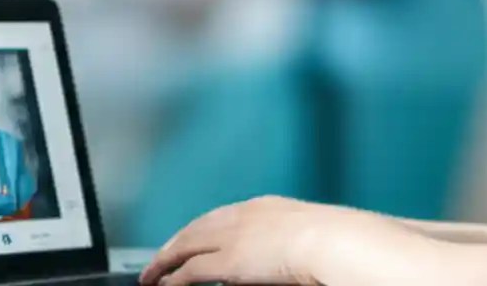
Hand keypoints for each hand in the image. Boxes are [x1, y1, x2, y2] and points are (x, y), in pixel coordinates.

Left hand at [139, 196, 330, 284]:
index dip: (200, 228)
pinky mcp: (228, 262)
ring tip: (151, 275)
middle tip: (159, 257)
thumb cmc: (335, 243)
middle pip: (196, 228)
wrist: (334, 242)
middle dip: (175, 242)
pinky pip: (189, 272)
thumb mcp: (305, 236)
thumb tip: (274, 261)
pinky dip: (172, 279)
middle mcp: (242, 217)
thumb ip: (282, 244)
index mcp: (263, 207)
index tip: (188, 238)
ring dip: (164, 261)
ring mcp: (233, 238)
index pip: (220, 216)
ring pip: (185, 246)